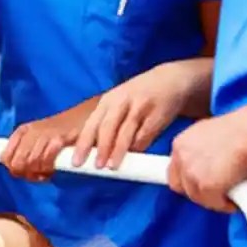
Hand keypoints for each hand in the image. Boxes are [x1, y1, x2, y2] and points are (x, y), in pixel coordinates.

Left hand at [1, 104, 92, 181]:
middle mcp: (31, 132)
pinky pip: (47, 160)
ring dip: (39, 172)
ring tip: (46, 172)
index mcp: (23, 131)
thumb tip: (15, 171)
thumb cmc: (60, 132)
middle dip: (26, 173)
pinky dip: (49, 168)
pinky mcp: (59, 138)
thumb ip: (25, 153)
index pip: (6, 156)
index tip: (24, 173)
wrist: (83, 117)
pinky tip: (52, 170)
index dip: (14, 169)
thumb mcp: (38, 139)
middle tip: (37, 176)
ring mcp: (45, 134)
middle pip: (18, 162)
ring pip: (31, 163)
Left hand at [73, 62, 189, 168]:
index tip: (76, 161)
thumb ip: (107, 123)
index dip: (83, 143)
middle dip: (100, 148)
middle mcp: (121, 101)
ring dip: (118, 151)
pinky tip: (134, 156)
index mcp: (108, 101)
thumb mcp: (119, 102)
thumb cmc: (138, 97)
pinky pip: (145, 135)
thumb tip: (93, 151)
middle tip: (96, 166)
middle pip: (107, 127)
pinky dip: (138, 147)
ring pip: (126, 132)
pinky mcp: (157, 115)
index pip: (91, 124)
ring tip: (112, 166)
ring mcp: (139, 107)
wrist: (170, 80)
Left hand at [168, 113, 246, 212]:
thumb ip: (199, 149)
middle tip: (215, 193)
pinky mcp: (207, 186)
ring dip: (212, 199)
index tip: (200, 184)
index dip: (187, 180)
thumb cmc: (239, 130)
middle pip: (180, 187)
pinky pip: (214, 203)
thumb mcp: (208, 133)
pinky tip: (234, 202)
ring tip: (227, 197)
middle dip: (197, 192)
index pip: (174, 171)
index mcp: (180, 144)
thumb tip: (205, 164)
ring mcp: (192, 173)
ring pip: (197, 197)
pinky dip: (224, 205)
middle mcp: (181, 158)